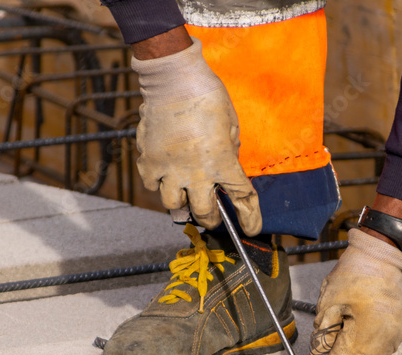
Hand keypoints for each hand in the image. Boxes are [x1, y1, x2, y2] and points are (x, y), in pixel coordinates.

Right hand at [132, 37, 261, 234]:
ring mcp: (170, 168)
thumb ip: (230, 151)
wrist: (174, 78)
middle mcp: (197, 172)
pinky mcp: (149, 160)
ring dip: (182, 203)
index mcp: (223, 163)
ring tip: (185, 195)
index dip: (250, 219)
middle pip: (204, 213)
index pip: (242, 199)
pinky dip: (158, 183)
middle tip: (213, 217)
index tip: (252, 229)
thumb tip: (225, 165)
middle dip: (212, 219)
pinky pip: (151, 184)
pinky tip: (164, 175)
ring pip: (174, 205)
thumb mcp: (232, 126)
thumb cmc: (208, 97)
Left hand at [308, 229, 401, 354]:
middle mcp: (383, 342)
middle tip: (330, 344)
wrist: (382, 256)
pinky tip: (365, 328)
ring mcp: (396, 337)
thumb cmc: (352, 277)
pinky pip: (385, 352)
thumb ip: (322, 340)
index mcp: (362, 335)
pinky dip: (372, 349)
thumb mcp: (328, 305)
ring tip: (349, 333)